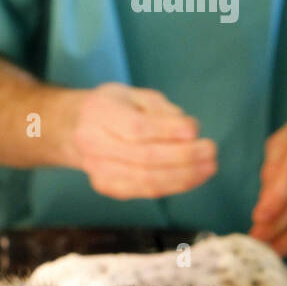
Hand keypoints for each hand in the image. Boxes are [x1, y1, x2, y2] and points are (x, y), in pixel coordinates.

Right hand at [66, 82, 216, 198]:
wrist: (76, 128)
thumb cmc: (113, 107)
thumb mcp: (134, 94)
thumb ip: (161, 110)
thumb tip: (189, 130)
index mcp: (99, 112)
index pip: (136, 128)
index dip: (167, 131)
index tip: (195, 129)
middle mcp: (93, 143)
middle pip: (144, 157)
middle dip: (183, 156)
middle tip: (211, 150)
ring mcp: (98, 170)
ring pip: (145, 179)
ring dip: (183, 176)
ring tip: (209, 167)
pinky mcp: (107, 187)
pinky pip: (144, 191)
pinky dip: (173, 185)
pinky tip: (194, 177)